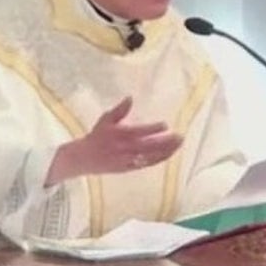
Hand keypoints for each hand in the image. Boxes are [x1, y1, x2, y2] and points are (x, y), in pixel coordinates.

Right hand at [46, 97, 181, 185]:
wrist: (85, 158)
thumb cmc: (97, 136)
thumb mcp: (106, 119)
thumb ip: (120, 110)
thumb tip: (130, 97)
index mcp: (120, 135)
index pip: (140, 132)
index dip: (153, 129)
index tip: (165, 125)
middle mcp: (126, 149)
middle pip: (150, 146)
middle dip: (166, 142)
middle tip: (180, 136)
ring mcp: (129, 160)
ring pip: (151, 157)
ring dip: (166, 151)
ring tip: (178, 144)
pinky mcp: (129, 168)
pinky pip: (147, 164)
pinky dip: (159, 159)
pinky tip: (168, 154)